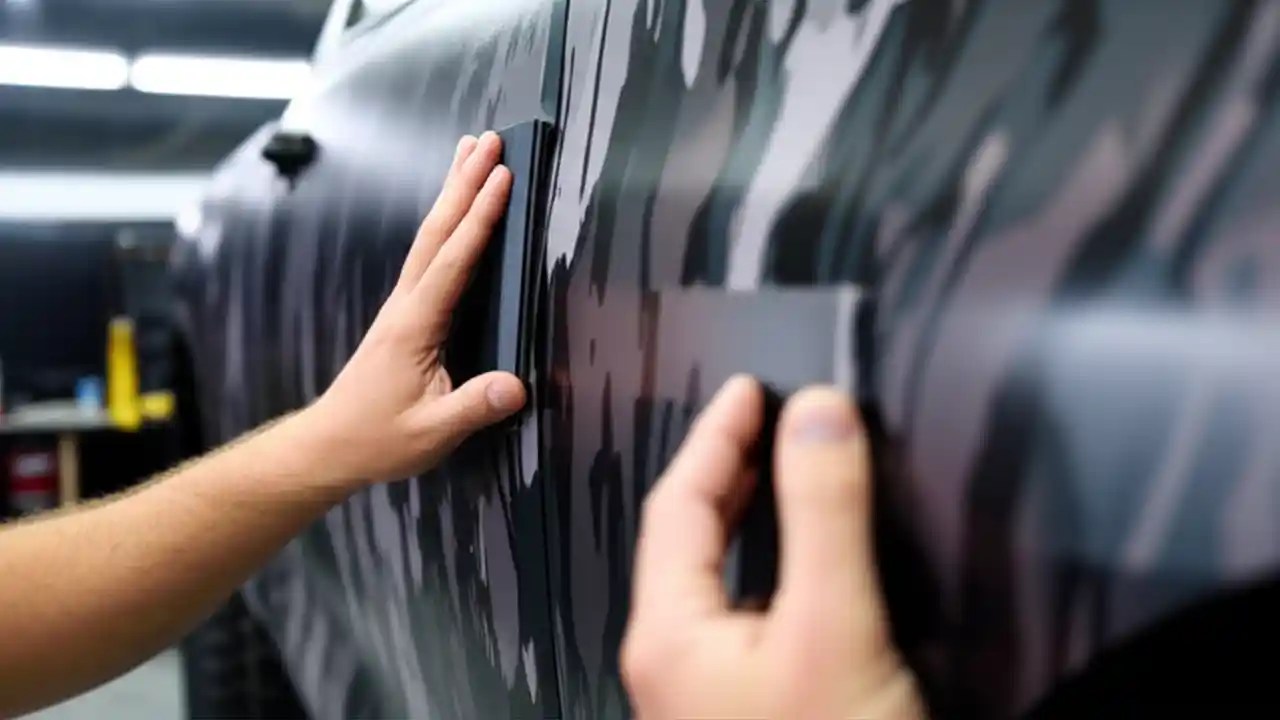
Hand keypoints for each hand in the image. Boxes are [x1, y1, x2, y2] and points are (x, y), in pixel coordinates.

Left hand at [303, 131, 526, 485]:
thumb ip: (475, 407)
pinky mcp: (404, 316)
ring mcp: (401, 307)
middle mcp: (405, 306)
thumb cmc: (378, 439)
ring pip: (430, 237)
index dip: (480, 218)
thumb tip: (518, 386)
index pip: (453, 261)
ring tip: (471, 152)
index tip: (502, 178)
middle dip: (464, 182)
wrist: (330, 445)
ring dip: (452, 192)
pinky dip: (446, 223)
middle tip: (490, 139)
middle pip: (437, 231)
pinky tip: (454, 213)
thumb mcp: (432, 432)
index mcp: (415, 326)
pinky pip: (428, 256)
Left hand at [622, 377, 925, 718]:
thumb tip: (819, 413)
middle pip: (688, 538)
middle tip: (767, 418)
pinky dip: (771, 567)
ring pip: (717, 579)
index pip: (677, 502)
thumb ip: (825, 517)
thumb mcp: (834, 627)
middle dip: (727, 469)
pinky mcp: (748, 711)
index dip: (716, 435)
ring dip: (747, 518)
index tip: (750, 389)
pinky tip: (810, 568)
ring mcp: (706, 693)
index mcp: (669, 634)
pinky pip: (747, 615)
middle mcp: (674, 662)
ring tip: (784, 472)